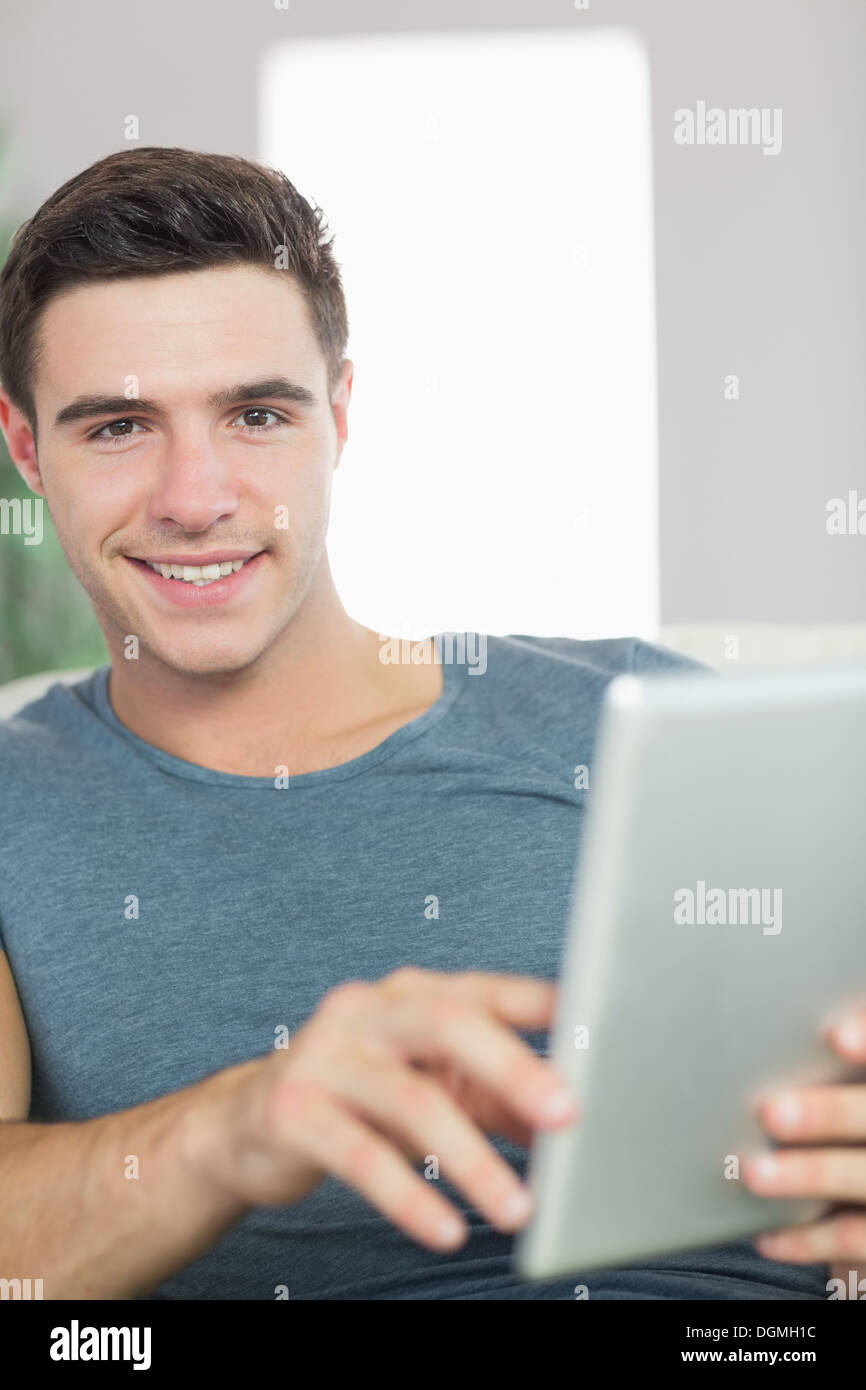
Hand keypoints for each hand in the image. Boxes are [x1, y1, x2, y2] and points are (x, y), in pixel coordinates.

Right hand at [194, 967, 577, 1252]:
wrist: (251, 1123)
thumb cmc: (363, 1096)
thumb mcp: (435, 1087)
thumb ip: (499, 1097)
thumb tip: (572, 1123)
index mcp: (411, 993)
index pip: (484, 990)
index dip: (540, 1003)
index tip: (595, 1024)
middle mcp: (368, 1010)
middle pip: (449, 1024)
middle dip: (513, 1067)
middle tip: (567, 1113)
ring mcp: (326, 1055)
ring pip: (410, 1101)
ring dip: (471, 1160)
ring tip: (519, 1209)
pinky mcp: (294, 1111)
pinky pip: (361, 1158)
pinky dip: (410, 1198)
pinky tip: (447, 1230)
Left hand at [743, 1008, 865, 1291]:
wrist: (860, 1201)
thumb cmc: (838, 1132)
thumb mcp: (838, 1089)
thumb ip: (825, 1073)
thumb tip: (762, 1034)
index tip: (835, 1037)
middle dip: (828, 1113)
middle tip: (770, 1111)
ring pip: (864, 1178)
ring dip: (808, 1176)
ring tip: (754, 1173)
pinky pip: (855, 1238)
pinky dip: (807, 1240)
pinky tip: (765, 1236)